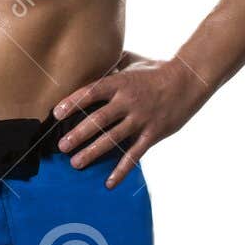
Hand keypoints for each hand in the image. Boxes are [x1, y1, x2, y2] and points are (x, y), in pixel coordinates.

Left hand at [52, 53, 208, 187]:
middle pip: (98, 119)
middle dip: (78, 134)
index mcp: (120, 83)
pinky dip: (121, 170)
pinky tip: (109, 183)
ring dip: (92, 152)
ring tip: (76, 163)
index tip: (56, 113)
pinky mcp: (153, 134)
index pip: (91, 92)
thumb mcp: (132, 61)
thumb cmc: (157, 70)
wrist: (188, 80)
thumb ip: (112, 64)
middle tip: (62, 146)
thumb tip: (92, 62)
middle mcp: (128, 101)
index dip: (73, 103)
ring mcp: (141, 119)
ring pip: (113, 139)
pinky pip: (134, 155)